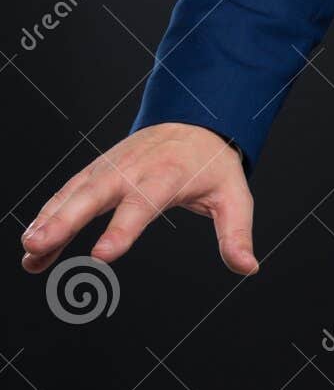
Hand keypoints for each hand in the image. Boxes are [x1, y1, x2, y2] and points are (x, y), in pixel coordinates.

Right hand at [20, 123, 258, 276]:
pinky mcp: (97, 171)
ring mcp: (111, 167)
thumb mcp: (235, 196)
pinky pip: (68, 193)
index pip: (143, 203)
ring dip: (48, 220)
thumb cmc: (213, 165)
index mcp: (168, 175)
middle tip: (38, 246)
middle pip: (96, 194)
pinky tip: (33, 245)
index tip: (101, 256)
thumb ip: (236, 233)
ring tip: (29, 251)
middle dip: (66, 221)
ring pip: (74, 193)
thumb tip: (248, 267)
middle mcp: (133, 168)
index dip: (122, 229)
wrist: (194, 121)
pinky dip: (48, 216)